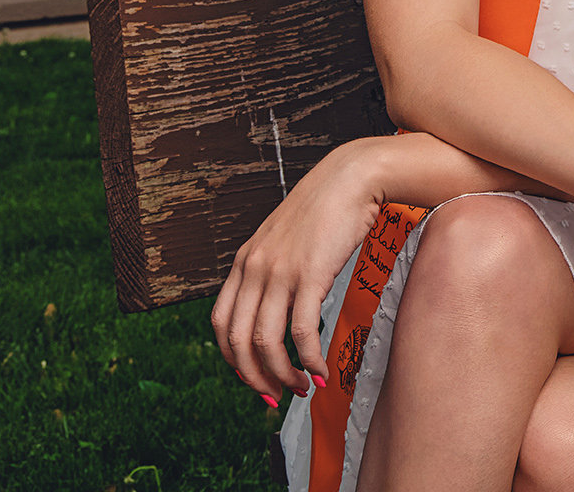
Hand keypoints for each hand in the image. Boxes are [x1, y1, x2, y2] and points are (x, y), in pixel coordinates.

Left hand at [210, 135, 387, 404]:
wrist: (352, 177)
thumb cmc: (326, 208)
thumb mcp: (284, 239)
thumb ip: (273, 269)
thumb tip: (280, 308)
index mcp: (244, 261)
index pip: (221, 324)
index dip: (233, 361)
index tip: (254, 378)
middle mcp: (254, 268)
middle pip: (238, 341)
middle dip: (255, 378)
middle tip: (276, 396)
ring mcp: (280, 272)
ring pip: (267, 341)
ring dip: (283, 374)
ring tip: (302, 388)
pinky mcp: (310, 274)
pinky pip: (302, 331)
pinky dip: (309, 359)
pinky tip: (321, 370)